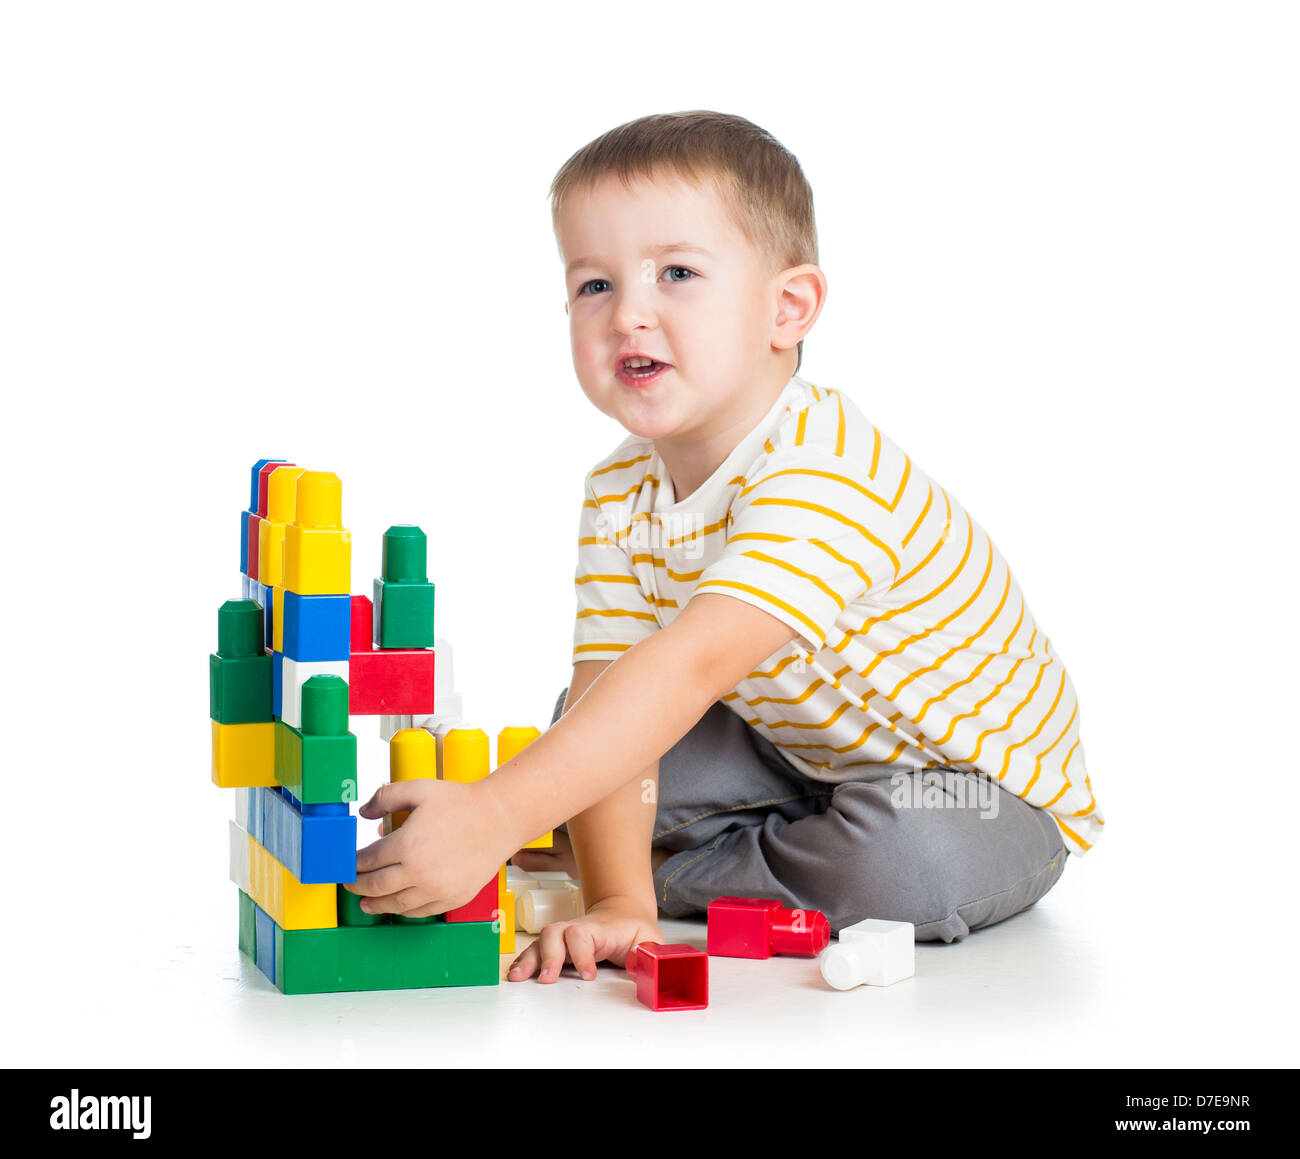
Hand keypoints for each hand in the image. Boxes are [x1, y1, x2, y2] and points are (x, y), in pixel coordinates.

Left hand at [343, 778, 511, 917]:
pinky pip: (420, 912)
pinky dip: (404, 910)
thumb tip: (363, 813)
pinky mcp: (453, 898)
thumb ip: (385, 797)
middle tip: (349, 885)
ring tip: (365, 903)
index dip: (352, 864)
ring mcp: (438, 889)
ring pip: (395, 904)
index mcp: (407, 845)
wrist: (499, 819)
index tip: (346, 864)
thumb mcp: (419, 789)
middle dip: (357, 886)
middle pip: (376, 886)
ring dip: (375, 904)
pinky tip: (397, 904)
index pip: (368, 861)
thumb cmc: (461, 802)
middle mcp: (419, 872)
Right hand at [507, 899, 662, 983]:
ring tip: (518, 978)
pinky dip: (523, 962)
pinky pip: (536, 952)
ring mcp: (563, 938)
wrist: (623, 914)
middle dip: (548, 956)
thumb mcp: (649, 938)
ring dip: (528, 960)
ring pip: (540, 942)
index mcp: (598, 928)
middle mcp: (575, 930)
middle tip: (547, 979)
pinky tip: (515, 975)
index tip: (589, 975)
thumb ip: (647, 953)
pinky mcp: (557, 948)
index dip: (581, 954)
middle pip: (554, 933)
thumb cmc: (634, 929)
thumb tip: (642, 969)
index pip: (581, 934)